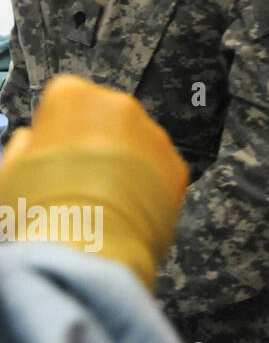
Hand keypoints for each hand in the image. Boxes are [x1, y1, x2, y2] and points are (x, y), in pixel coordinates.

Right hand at [0, 74, 188, 286]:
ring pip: (138, 143)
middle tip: (82, 178)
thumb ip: (26, 146)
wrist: (87, 246)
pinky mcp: (178, 165)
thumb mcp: (11, 171)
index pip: (67, 98)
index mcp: (72, 96)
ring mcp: (154, 134)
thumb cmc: (39, 206)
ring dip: (127, 163)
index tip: (54, 153)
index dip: (59, 129)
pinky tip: (128, 209)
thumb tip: (33, 140)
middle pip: (108, 118)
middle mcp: (120, 105)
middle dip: (98, 142)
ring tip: (106, 199)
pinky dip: (149, 186)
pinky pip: (160, 170)